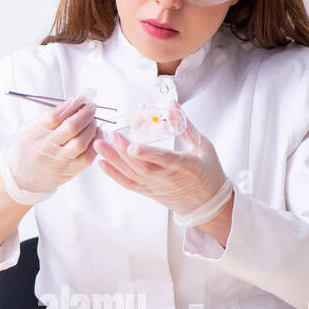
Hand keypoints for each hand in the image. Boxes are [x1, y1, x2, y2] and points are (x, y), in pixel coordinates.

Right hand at [0, 93, 99, 199]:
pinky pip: (87, 156)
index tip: (81, 98)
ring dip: (91, 127)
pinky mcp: (69, 171)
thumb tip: (75, 103)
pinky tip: (95, 135)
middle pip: (71, 128)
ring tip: (92, 120)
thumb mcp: (29, 130)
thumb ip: (48, 117)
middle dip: (85, 114)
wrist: (22, 177)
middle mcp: (44, 148)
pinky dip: (95, 143)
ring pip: (81, 142)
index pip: (55, 116)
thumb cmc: (28, 149)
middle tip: (90, 107)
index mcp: (32, 135)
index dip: (72, 105)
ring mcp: (57, 161)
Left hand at [93, 100, 232, 223]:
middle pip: (141, 166)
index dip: (147, 154)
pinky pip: (129, 184)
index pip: (164, 159)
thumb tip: (171, 103)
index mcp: (185, 165)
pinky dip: (114, 175)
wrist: (209, 204)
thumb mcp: (202, 146)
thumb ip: (184, 125)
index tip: (131, 146)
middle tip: (110, 135)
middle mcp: (168, 178)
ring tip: (99, 145)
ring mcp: (156, 187)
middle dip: (123, 151)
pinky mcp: (149, 192)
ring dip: (113, 160)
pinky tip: (102, 163)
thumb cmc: (208, 172)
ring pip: (132, 175)